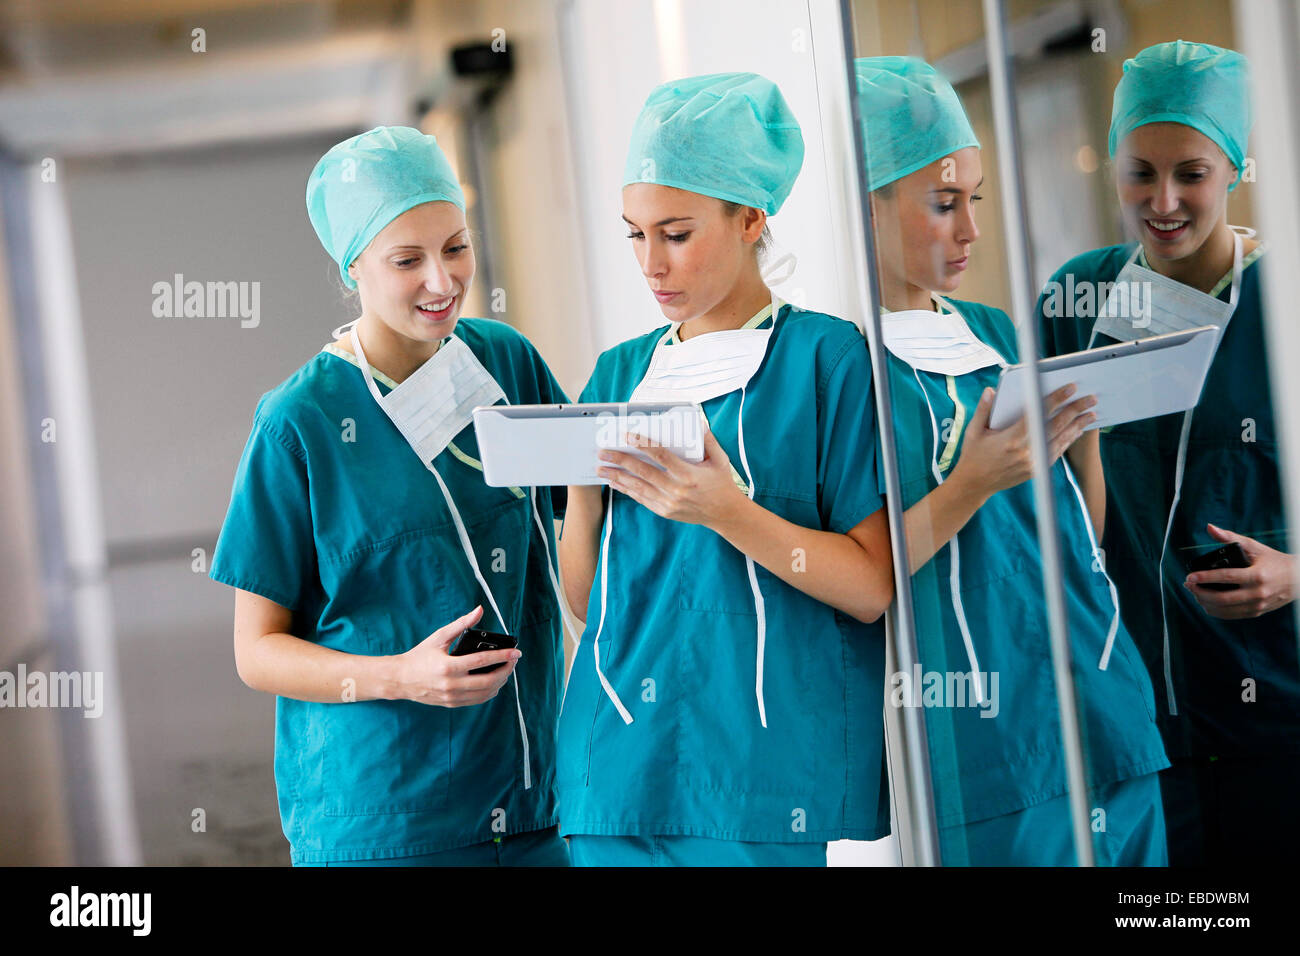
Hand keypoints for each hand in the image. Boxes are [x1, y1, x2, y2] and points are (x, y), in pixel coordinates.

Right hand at [396, 605, 519, 705]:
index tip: (516, 652)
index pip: (482, 661)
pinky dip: (490, 691)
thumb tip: (479, 610)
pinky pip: (478, 700)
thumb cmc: (420, 655)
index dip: (502, 656)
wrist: (401, 679)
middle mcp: (451, 684)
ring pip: (486, 693)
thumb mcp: (439, 637)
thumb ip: (461, 624)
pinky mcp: (452, 703)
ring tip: (506, 670)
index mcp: (448, 666)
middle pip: (488, 680)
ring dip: (501, 681)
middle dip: (506, 670)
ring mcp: (452, 696)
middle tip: (514, 660)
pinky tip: (495, 682)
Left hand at [595, 427, 746, 527]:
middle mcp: (676, 490)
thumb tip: (698, 421)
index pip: (661, 457)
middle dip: (621, 461)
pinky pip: (642, 499)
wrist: (725, 514)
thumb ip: (708, 441)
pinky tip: (615, 483)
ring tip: (601, 469)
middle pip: (643, 472)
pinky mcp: (665, 512)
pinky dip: (627, 490)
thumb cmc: (722, 483)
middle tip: (603, 453)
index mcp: (689, 475)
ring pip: (638, 488)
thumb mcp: (720, 460)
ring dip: (618, 477)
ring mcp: (669, 503)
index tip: (628, 436)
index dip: (644, 445)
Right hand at [951, 383, 1096, 498]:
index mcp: (1011, 439)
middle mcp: (1026, 452)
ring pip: (1061, 440)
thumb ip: (983, 409)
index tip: (1070, 388)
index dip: (1056, 399)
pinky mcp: (1036, 471)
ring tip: (1091, 413)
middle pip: (1056, 426)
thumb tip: (991, 391)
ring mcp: (1033, 463)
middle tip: (1091, 398)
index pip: (1039, 414)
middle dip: (1075, 410)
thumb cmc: (973, 455)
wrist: (974, 485)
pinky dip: (1068, 440)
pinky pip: (1056, 452)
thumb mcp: (973, 431)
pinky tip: (1077, 431)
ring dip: (1077, 426)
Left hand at [1184, 524, 1296, 618]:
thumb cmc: (1274, 560)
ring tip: (1194, 593)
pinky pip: (1231, 615)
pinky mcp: (1256, 612)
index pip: (1226, 578)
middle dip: (1200, 593)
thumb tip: (1209, 527)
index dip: (1205, 578)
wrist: (1297, 579)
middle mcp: (1257, 593)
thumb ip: (1230, 537)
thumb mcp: (1254, 547)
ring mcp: (1257, 605)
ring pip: (1224, 610)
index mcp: (1257, 575)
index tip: (1189, 576)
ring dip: (1205, 603)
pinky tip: (1206, 602)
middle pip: (1222, 598)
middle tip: (1188, 585)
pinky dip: (1215, 611)